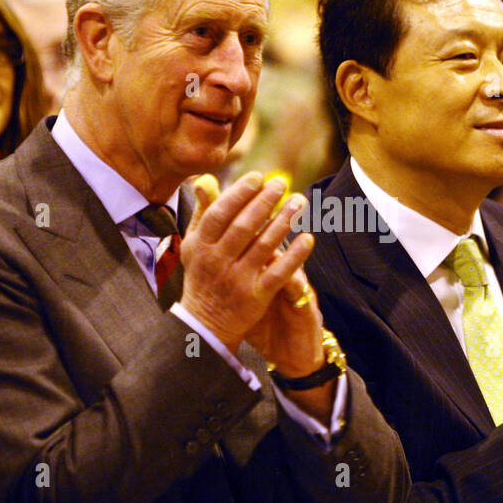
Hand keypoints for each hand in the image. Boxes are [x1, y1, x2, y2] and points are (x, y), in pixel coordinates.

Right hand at [179, 172, 312, 353]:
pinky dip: (294, 255)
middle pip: (244, 226)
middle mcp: (218, 261)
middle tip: (282, 184)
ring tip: (299, 201)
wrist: (205, 324)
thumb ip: (202, 212)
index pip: (220, 213)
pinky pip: (279, 273)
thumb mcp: (194, 245)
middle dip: (265, 202)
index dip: (239, 193)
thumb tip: (204, 179)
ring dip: (283, 221)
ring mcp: (237, 280)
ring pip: (264, 246)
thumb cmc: (202, 275)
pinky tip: (308, 238)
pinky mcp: (256, 297)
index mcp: (201, 246)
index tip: (258, 178)